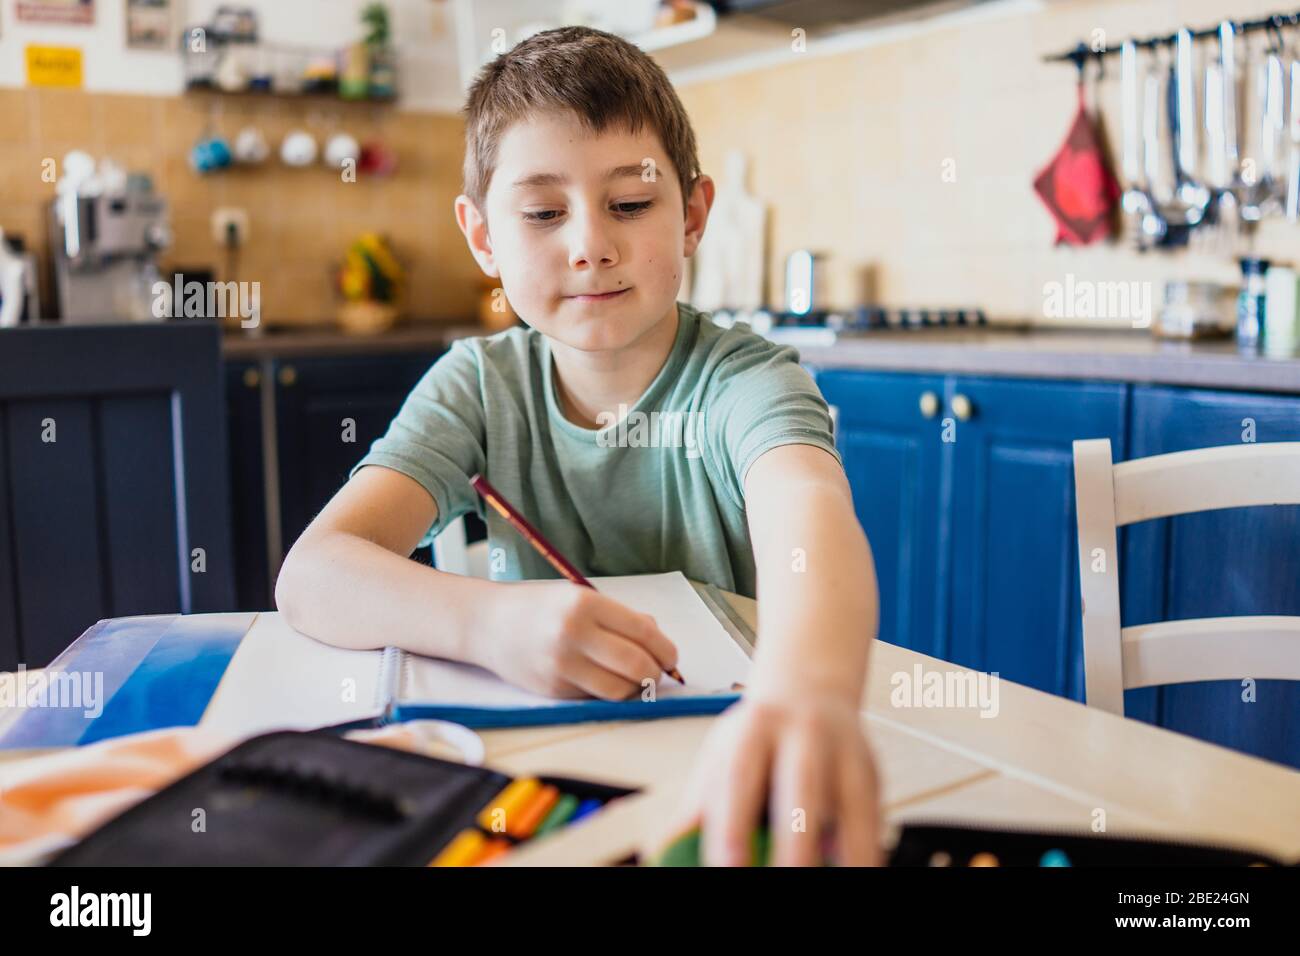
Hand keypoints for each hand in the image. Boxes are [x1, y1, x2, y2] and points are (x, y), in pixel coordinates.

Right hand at [477, 580, 678, 699]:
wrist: (488, 624)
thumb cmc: (540, 608)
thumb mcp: (579, 597)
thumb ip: (620, 617)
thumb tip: (658, 639)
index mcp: (584, 604)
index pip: (642, 632)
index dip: (665, 648)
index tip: (671, 656)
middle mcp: (572, 635)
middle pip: (636, 665)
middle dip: (655, 672)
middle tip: (657, 671)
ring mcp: (561, 666)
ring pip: (620, 690)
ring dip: (636, 688)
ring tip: (635, 679)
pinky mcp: (553, 691)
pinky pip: (596, 697)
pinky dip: (608, 692)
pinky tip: (604, 679)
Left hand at [669, 690, 881, 865]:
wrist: (809, 691)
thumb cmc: (756, 740)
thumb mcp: (721, 760)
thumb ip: (698, 809)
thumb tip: (667, 854)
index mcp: (754, 730)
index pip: (740, 778)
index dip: (733, 826)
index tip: (728, 866)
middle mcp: (804, 735)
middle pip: (803, 790)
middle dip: (796, 843)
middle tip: (787, 878)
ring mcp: (845, 753)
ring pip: (851, 807)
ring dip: (846, 852)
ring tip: (836, 878)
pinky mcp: (872, 776)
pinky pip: (872, 822)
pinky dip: (865, 853)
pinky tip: (854, 869)